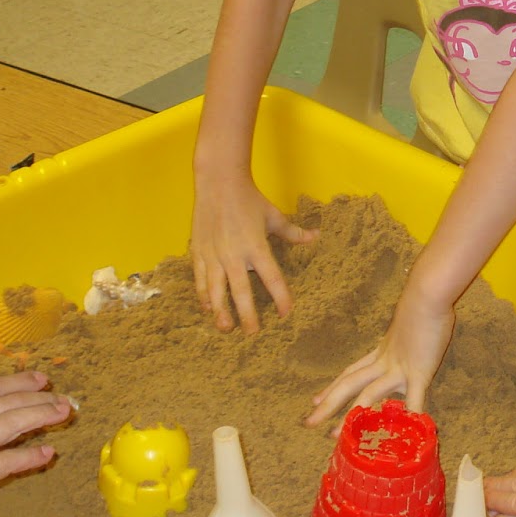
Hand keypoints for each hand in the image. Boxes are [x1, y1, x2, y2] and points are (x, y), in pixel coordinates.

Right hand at [0, 363, 71, 516]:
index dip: (19, 382)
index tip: (41, 379)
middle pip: (9, 405)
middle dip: (39, 398)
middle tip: (63, 398)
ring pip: (12, 426)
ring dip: (41, 417)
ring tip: (63, 413)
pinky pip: (6, 464)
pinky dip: (29, 458)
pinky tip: (48, 453)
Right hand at [190, 174, 316, 331]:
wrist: (218, 182)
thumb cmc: (249, 199)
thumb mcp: (273, 216)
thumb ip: (293, 232)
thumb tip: (316, 237)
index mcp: (256, 246)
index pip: (272, 278)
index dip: (281, 297)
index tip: (287, 313)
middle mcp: (234, 254)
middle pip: (241, 291)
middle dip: (247, 314)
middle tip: (252, 333)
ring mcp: (214, 255)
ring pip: (216, 289)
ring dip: (220, 310)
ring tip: (225, 328)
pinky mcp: (198, 252)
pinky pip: (200, 278)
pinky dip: (203, 294)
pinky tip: (207, 308)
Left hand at [305, 286, 455, 426]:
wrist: (427, 294)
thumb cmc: (421, 303)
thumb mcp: (406, 324)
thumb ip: (404, 336)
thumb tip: (410, 337)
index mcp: (381, 352)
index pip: (351, 372)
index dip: (333, 388)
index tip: (316, 401)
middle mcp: (384, 362)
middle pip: (350, 385)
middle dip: (329, 404)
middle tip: (308, 423)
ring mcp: (399, 368)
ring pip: (369, 394)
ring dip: (352, 416)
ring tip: (337, 437)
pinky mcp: (418, 371)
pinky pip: (414, 399)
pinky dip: (410, 417)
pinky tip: (408, 434)